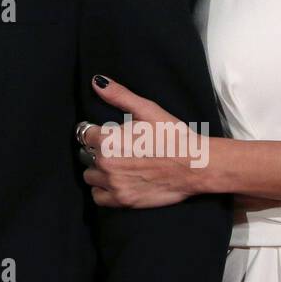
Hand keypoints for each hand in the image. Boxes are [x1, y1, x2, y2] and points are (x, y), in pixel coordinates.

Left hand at [78, 74, 207, 208]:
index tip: (107, 134)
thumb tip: (96, 81)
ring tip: (117, 165)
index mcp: (107, 139)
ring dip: (99, 171)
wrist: (195, 165)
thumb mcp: (147, 110)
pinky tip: (117, 181)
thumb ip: (118, 95)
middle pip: (86, 155)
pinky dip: (103, 190)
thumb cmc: (173, 136)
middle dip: (97, 151)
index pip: (85, 134)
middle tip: (117, 150)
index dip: (96, 132)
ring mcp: (114, 184)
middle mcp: (106, 163)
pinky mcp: (123, 200)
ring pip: (90, 176)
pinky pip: (98, 197)